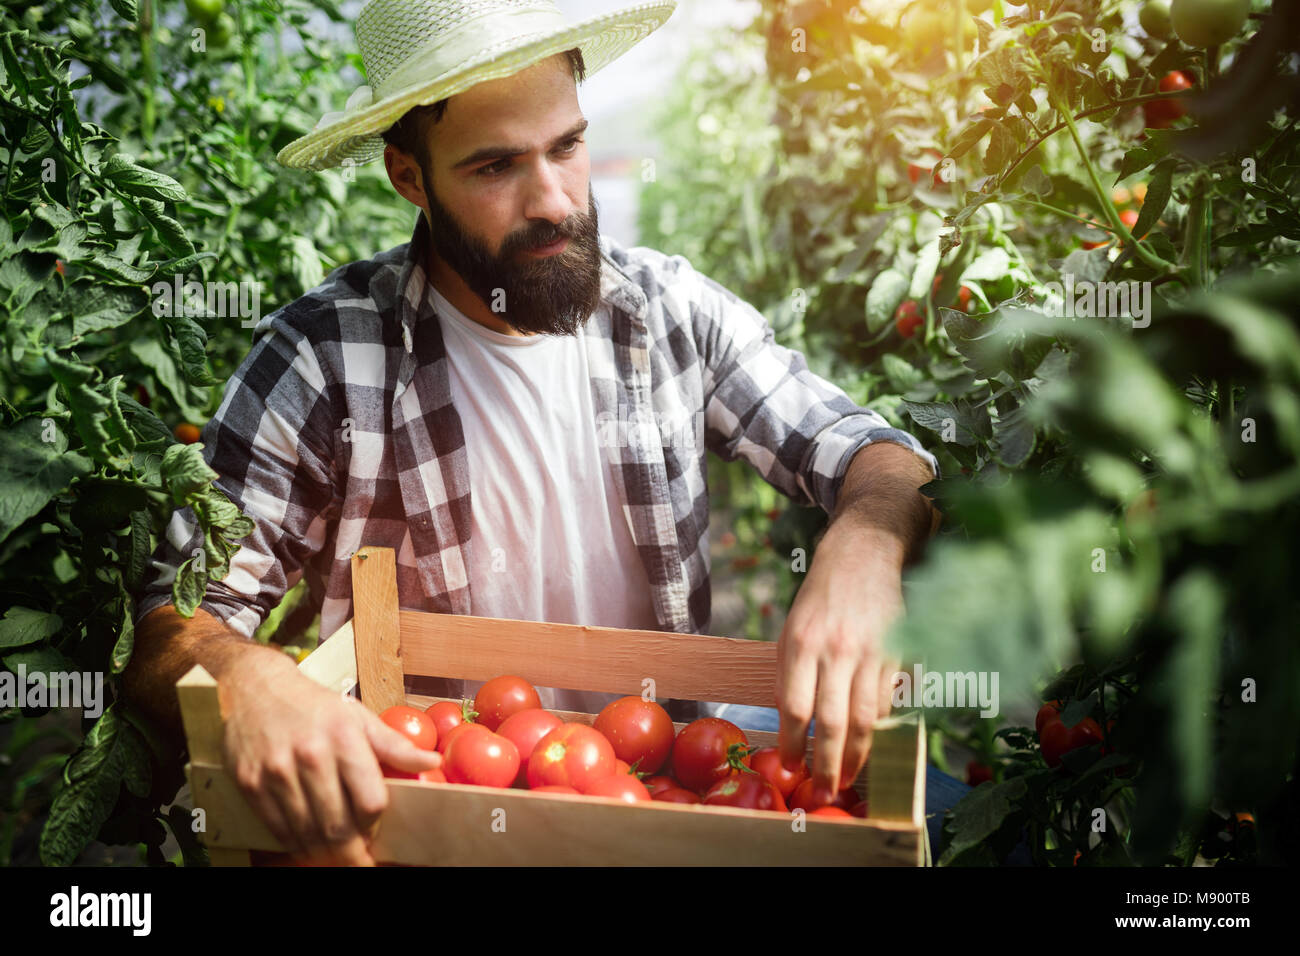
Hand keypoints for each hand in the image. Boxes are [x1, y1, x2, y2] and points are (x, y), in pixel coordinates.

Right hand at [220, 650, 440, 864]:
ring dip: (323, 855)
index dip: (374, 824)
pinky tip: (306, 846)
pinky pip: (277, 827)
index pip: (369, 800)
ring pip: (306, 832)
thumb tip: (431, 762)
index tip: (376, 836)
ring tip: (334, 859)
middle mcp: (311, 755)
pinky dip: (294, 844)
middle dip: (351, 854)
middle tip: (359, 863)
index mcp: (344, 737)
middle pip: (337, 825)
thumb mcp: (358, 716)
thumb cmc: (314, 705)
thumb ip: (394, 745)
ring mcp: (277, 770)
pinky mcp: (250, 782)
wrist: (257, 687)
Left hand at [774, 520, 904, 802]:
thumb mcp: (790, 629)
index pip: (794, 706)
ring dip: (856, 756)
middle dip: (826, 763)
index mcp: (800, 643)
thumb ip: (789, 673)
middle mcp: (835, 649)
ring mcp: (869, 652)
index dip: (791, 743)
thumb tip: (791, 724)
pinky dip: (878, 730)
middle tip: (823, 791)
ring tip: (847, 779)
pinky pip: (887, 703)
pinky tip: (870, 746)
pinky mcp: (896, 654)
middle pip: (830, 721)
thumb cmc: (820, 599)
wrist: (862, 555)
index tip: (790, 767)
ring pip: (864, 719)